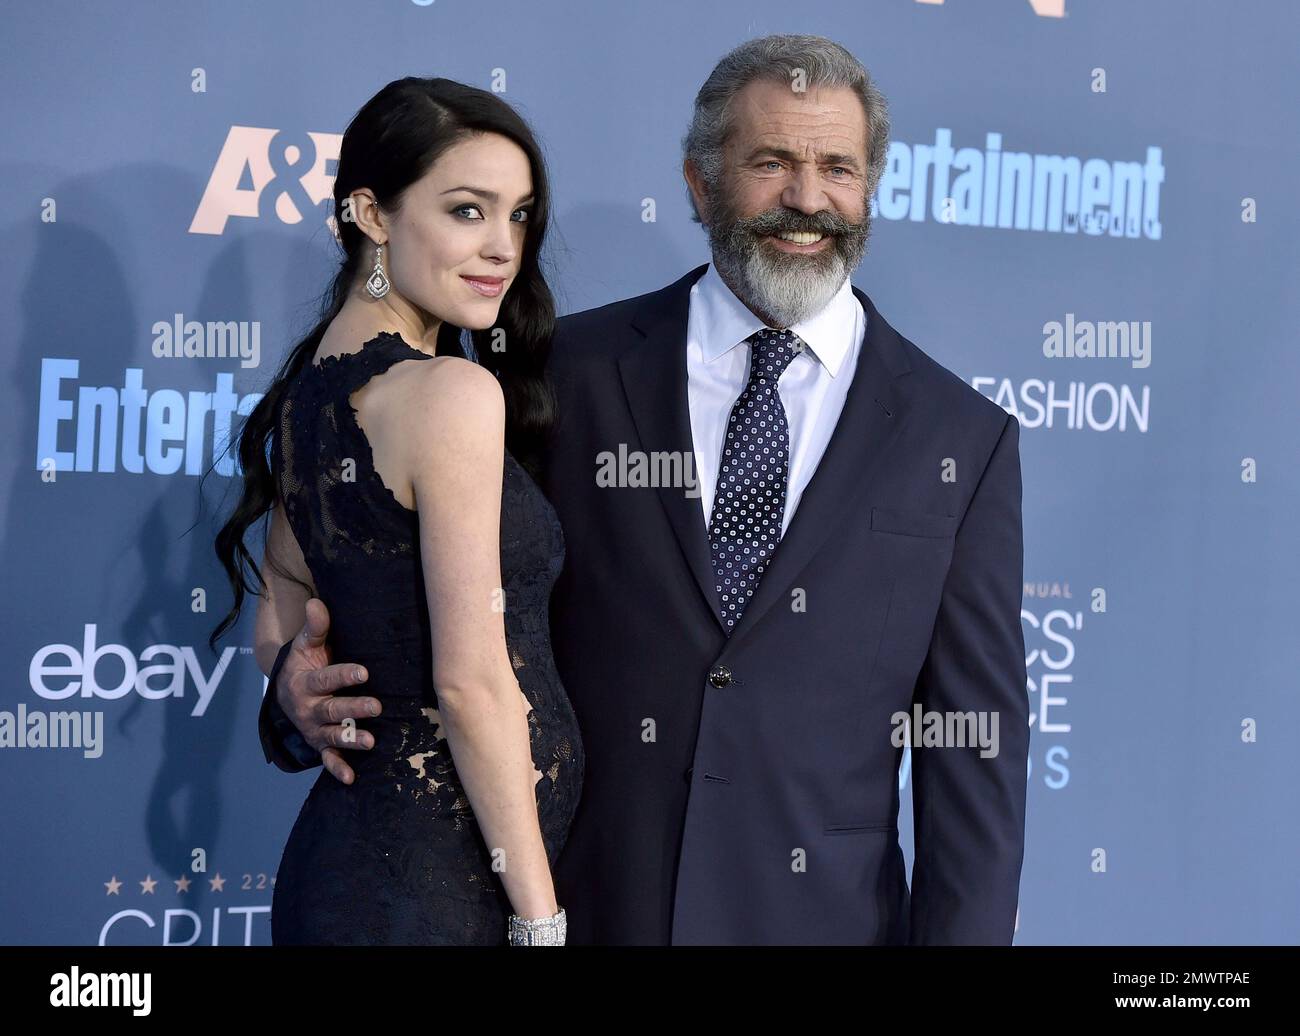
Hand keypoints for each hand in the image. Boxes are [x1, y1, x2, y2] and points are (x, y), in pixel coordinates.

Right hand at [277, 598, 379, 784]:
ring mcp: (315, 728)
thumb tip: (316, 602)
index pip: (327, 678)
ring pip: (333, 734)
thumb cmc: (304, 665)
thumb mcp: (306, 646)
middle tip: (376, 707)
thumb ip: (315, 627)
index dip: (344, 675)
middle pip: (333, 709)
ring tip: (370, 742)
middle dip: (353, 708)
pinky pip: (327, 758)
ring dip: (351, 738)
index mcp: (306, 682)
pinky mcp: (320, 744)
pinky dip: (337, 768)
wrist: (284, 693)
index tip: (363, 672)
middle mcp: (310, 708)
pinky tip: (350, 777)